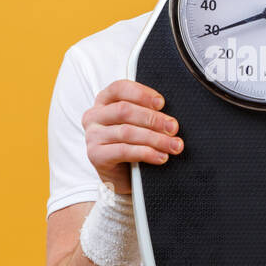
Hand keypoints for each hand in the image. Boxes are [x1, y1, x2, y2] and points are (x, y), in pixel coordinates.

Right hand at [83, 80, 183, 194]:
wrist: (121, 176)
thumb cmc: (130, 144)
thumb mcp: (137, 124)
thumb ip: (146, 113)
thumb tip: (170, 116)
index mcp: (104, 101)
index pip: (120, 88)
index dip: (141, 94)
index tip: (161, 103)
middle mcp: (95, 116)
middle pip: (125, 110)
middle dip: (153, 119)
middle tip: (173, 127)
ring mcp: (92, 136)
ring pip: (127, 132)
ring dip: (155, 138)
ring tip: (173, 145)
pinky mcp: (96, 155)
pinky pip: (124, 151)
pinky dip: (146, 153)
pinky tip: (160, 156)